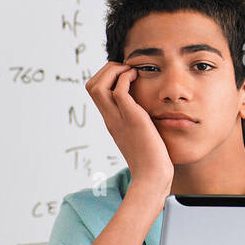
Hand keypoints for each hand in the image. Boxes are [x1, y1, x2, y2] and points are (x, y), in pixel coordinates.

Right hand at [85, 61, 173, 195]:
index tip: (124, 73)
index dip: (106, 76)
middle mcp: (110, 118)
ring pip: (98, 86)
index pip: (95, 91)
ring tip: (131, 71)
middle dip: (106, 69)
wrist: (152, 175)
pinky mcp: (132, 118)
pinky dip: (125, 78)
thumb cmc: (151, 158)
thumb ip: (138, 121)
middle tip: (126, 68)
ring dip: (113, 71)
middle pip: (91, 85)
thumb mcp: (140, 134)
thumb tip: (148, 112)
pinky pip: (119, 91)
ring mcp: (118, 118)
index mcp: (111, 120)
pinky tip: (138, 78)